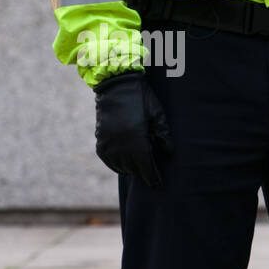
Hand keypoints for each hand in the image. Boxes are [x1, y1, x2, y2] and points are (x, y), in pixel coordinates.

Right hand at [93, 71, 172, 187]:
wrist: (116, 84)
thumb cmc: (141, 97)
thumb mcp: (157, 113)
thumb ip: (163, 134)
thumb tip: (168, 152)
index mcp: (137, 138)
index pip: (146, 166)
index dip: (153, 177)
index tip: (158, 185)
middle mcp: (121, 144)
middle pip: (133, 168)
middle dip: (143, 174)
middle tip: (151, 178)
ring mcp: (109, 142)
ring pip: (120, 165)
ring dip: (129, 170)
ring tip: (138, 172)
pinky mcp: (100, 138)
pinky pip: (107, 158)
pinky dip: (114, 165)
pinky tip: (121, 167)